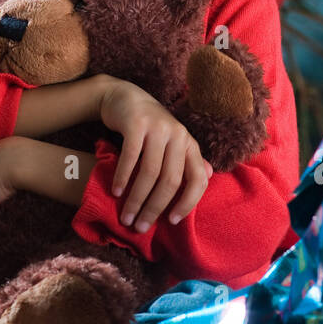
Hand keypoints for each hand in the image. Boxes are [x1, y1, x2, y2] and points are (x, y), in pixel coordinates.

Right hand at [97, 79, 211, 232]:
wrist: (125, 97)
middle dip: (155, 208)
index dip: (188, 203)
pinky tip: (116, 192)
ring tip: (126, 216)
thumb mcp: (172, 142)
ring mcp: (158, 128)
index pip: (197, 179)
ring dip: (136, 198)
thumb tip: (207, 177)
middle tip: (140, 226)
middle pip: (170, 180)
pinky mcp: (136, 123)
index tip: (172, 222)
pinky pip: (130, 157)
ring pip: (150, 172)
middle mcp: (178, 135)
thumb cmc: (149, 128)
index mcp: (189, 144)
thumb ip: (187, 160)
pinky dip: (123, 177)